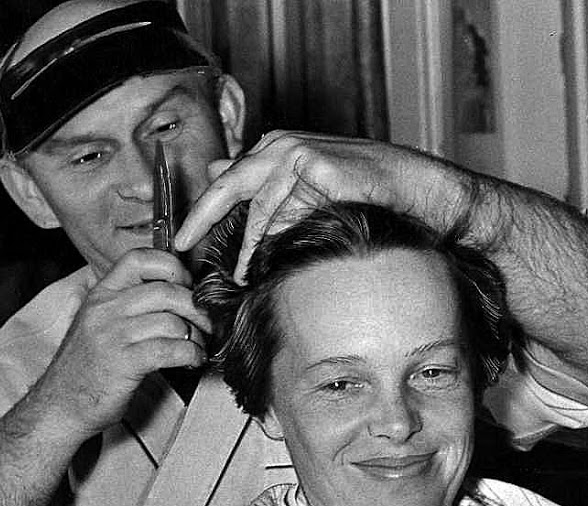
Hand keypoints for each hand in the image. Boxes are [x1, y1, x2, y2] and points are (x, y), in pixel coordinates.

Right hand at [34, 249, 213, 435]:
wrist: (60, 406)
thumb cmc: (85, 369)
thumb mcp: (99, 325)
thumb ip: (127, 307)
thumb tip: (173, 298)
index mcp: (101, 294)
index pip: (139, 259)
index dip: (171, 267)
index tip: (187, 285)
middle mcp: (105, 309)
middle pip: (165, 290)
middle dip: (196, 307)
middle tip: (207, 322)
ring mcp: (113, 335)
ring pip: (172, 321)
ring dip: (196, 336)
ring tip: (198, 347)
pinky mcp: (125, 363)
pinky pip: (170, 350)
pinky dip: (191, 354)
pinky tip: (193, 361)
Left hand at [175, 132, 464, 278]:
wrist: (408, 190)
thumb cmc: (361, 197)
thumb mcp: (306, 198)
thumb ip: (268, 194)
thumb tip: (220, 179)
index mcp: (275, 151)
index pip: (230, 183)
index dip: (204, 211)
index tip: (182, 240)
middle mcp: (280, 147)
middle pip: (229, 186)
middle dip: (201, 218)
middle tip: (179, 246)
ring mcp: (296, 152)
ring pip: (258, 205)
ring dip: (246, 245)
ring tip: (237, 275)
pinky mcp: (313, 162)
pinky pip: (286, 207)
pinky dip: (275, 236)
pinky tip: (266, 260)